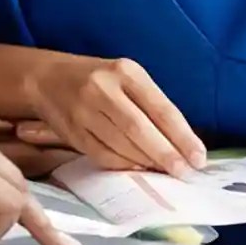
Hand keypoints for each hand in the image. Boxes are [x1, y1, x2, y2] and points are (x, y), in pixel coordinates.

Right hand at [22, 56, 206, 176]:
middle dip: (165, 154)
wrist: (46, 78)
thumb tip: (183, 146)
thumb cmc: (98, 79)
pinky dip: (123, 165)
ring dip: (146, 163)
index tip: (198, 159)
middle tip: (184, 173)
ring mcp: (83, 110)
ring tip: (162, 171)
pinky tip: (135, 168)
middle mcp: (102, 88)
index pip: (160, 108)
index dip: (182, 137)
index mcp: (125, 72)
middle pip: (139, 129)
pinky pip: (102, 155)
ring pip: (121, 145)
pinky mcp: (71, 131)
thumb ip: (152, 106)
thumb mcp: (127, 78)